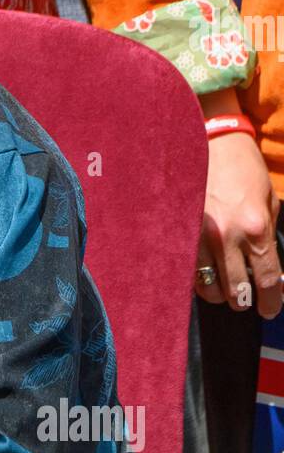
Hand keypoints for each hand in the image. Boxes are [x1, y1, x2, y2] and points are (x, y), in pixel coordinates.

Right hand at [197, 132, 281, 317]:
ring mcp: (200, 237)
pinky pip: (189, 272)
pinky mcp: (180, 234)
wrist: (210, 143)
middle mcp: (227, 237)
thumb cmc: (244, 169)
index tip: (271, 309)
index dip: (271, 302)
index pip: (267, 280)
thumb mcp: (269, 201)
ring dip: (221, 292)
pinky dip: (199, 279)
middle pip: (237, 291)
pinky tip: (206, 272)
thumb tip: (271, 271)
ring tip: (226, 285)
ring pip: (210, 288)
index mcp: (256, 228)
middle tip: (247, 298)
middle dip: (244, 300)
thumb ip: (269, 236)